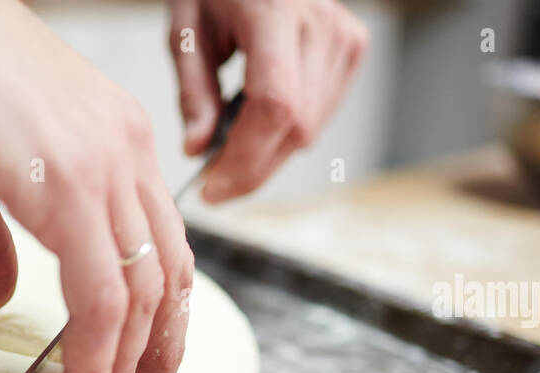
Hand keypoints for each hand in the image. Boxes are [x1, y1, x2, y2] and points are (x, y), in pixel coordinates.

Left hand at [169, 0, 368, 201]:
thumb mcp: (186, 30)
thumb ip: (193, 92)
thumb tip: (196, 150)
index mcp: (274, 13)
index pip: (274, 106)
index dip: (244, 159)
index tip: (211, 188)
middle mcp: (320, 24)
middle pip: (295, 128)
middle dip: (251, 168)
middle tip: (214, 182)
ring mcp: (343, 36)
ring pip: (310, 130)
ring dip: (268, 154)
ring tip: (231, 145)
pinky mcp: (353, 46)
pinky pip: (321, 114)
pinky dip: (287, 132)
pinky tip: (260, 121)